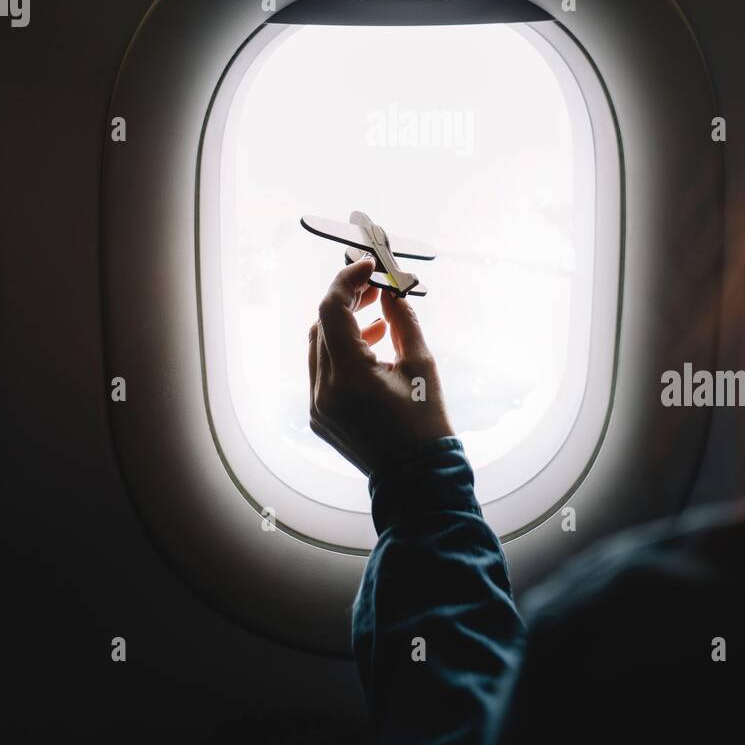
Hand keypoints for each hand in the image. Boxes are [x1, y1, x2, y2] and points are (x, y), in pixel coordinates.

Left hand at [308, 257, 453, 476]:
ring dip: (343, 326)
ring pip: (319, 347)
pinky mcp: (319, 416)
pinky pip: (322, 372)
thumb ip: (403, 319)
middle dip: (346, 300)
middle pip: (321, 326)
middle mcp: (324, 390)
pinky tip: (371, 349)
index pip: (331, 311)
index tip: (368, 266)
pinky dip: (341, 352)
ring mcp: (317, 405)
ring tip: (379, 320)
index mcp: (350, 376)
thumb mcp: (422, 364)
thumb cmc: (426, 423)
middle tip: (375, 288)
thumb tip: (390, 289)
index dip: (347, 281)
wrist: (418, 478)